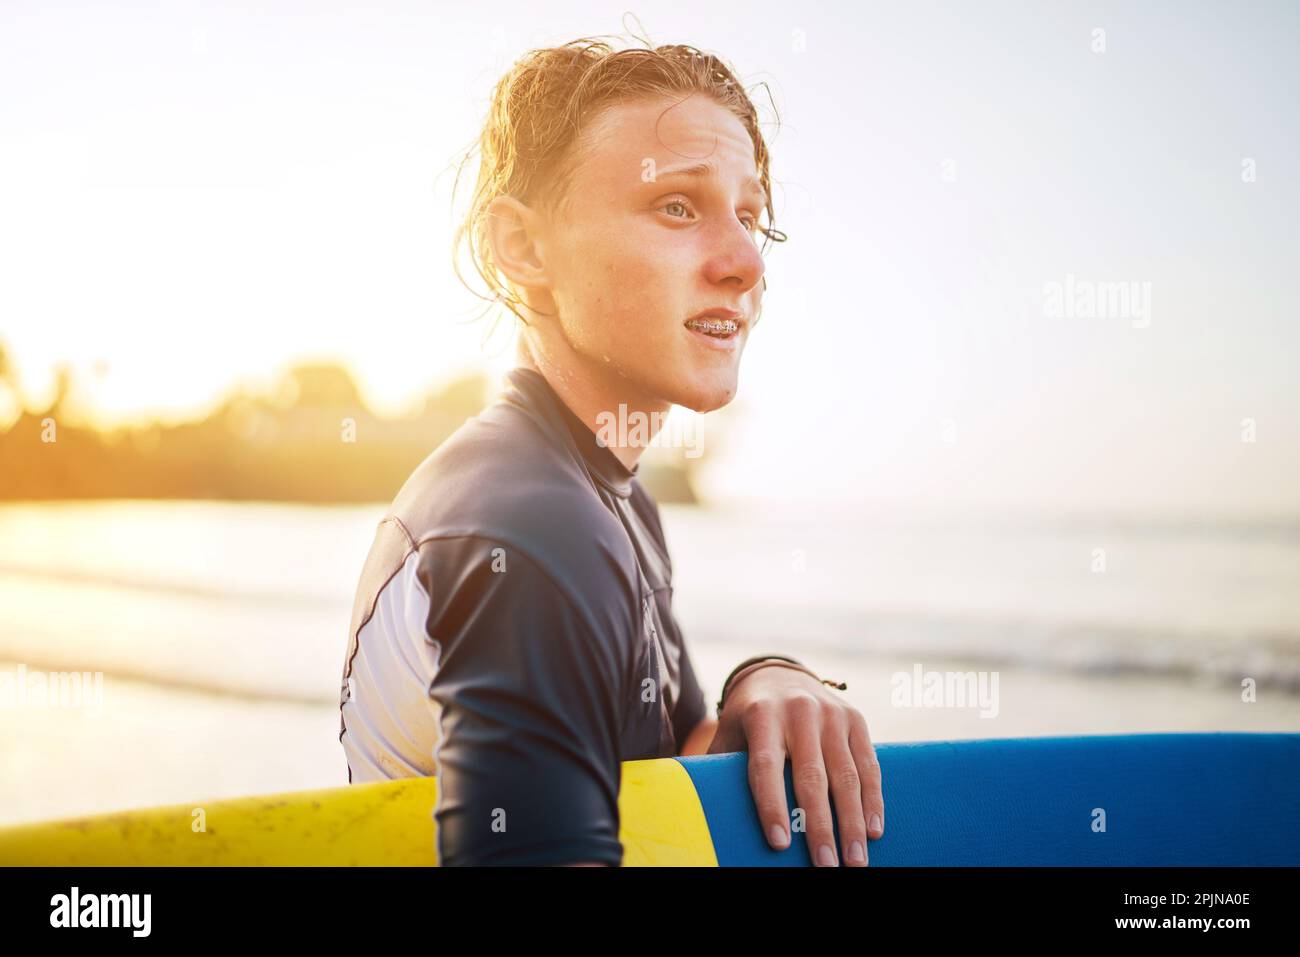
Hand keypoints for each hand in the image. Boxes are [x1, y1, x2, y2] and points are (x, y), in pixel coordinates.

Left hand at [707, 663, 883, 865]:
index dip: (771, 806)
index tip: (778, 843)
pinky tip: (873, 830)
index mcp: (762, 715)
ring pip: (846, 774)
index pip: (766, 766)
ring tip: (855, 860)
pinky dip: (873, 800)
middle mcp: (799, 711)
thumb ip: (718, 767)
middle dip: (820, 825)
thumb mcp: (729, 733)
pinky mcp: (855, 719)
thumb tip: (696, 811)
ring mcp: (831, 714)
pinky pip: (868, 764)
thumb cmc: (748, 719)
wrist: (781, 675)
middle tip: (826, 865)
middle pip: (811, 776)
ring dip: (853, 822)